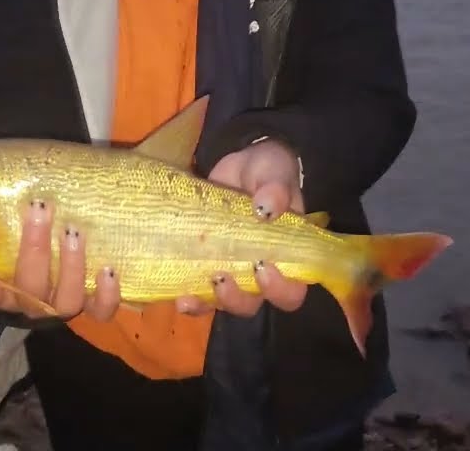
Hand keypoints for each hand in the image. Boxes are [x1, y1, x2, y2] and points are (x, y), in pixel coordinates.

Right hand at [0, 199, 121, 320]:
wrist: (63, 237)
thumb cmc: (28, 222)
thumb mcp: (8, 215)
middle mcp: (28, 301)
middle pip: (27, 289)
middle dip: (34, 248)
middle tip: (39, 207)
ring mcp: (60, 306)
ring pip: (64, 302)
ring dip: (70, 267)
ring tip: (74, 231)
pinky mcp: (92, 306)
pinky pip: (100, 312)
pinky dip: (106, 295)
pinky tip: (108, 269)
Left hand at [177, 138, 308, 317]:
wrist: (235, 167)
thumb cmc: (266, 172)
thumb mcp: (275, 171)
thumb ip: (276, 187)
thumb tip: (267, 208)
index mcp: (287, 257)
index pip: (292, 290)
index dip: (281, 289)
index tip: (264, 267)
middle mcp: (258, 274)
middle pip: (252, 304)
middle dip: (237, 298)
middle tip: (222, 276)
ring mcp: (230, 272)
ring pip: (221, 303)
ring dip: (208, 302)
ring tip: (191, 293)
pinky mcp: (202, 267)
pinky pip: (196, 294)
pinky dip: (188, 299)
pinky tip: (177, 295)